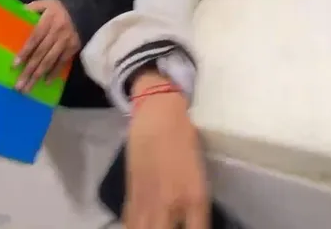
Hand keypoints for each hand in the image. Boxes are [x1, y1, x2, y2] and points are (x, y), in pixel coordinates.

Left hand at [16, 0, 79, 91]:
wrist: (86, 9)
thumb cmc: (61, 7)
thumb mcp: (46, 2)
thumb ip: (32, 8)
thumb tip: (16, 13)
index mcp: (48, 21)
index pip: (34, 39)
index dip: (25, 52)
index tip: (14, 65)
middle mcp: (57, 33)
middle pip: (41, 54)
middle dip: (29, 71)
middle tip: (19, 86)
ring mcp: (66, 42)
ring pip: (50, 61)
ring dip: (38, 75)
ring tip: (28, 88)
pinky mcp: (73, 48)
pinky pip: (62, 63)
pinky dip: (54, 73)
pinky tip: (45, 82)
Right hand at [123, 73, 210, 228]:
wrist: (158, 113)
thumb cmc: (184, 136)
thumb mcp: (199, 173)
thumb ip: (195, 201)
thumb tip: (193, 220)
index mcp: (195, 197)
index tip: (195, 227)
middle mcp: (171, 204)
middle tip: (176, 224)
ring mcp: (149, 201)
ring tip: (158, 224)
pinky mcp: (131, 193)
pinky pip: (131, 222)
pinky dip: (137, 226)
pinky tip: (144, 224)